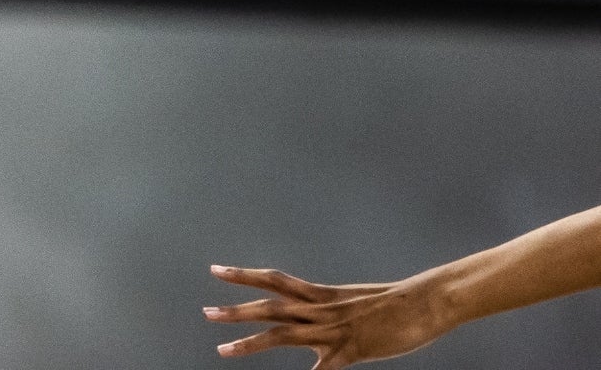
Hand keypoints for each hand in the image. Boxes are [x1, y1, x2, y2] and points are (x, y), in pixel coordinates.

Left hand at [205, 267, 452, 367]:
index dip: (243, 275)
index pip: (273, 280)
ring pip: (281, 335)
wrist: (424, 302)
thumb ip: (329, 310)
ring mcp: (333, 331)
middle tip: (206, 313)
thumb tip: (315, 316)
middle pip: (268, 308)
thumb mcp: (352, 302)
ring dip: (249, 342)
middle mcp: (320, 310)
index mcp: (320, 295)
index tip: (215, 270)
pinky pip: (322, 369)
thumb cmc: (393, 303)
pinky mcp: (350, 351)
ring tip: (222, 349)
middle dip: (234, 311)